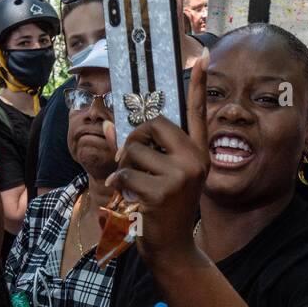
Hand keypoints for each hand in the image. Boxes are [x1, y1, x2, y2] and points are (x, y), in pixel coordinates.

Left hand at [103, 51, 209, 268]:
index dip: (198, 86)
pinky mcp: (161, 192)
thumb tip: (106, 124)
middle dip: (132, 141)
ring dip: (122, 167)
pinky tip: (125, 197)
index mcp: (198, 155)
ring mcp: (180, 177)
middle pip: (151, 126)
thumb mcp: (159, 177)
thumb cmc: (163, 211)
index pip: (198, 114)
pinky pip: (125, 173)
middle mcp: (194, 161)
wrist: (173, 249)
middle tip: (129, 161)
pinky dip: (117, 184)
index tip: (201, 58)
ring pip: (133, 151)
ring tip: (132, 186)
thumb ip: (141, 151)